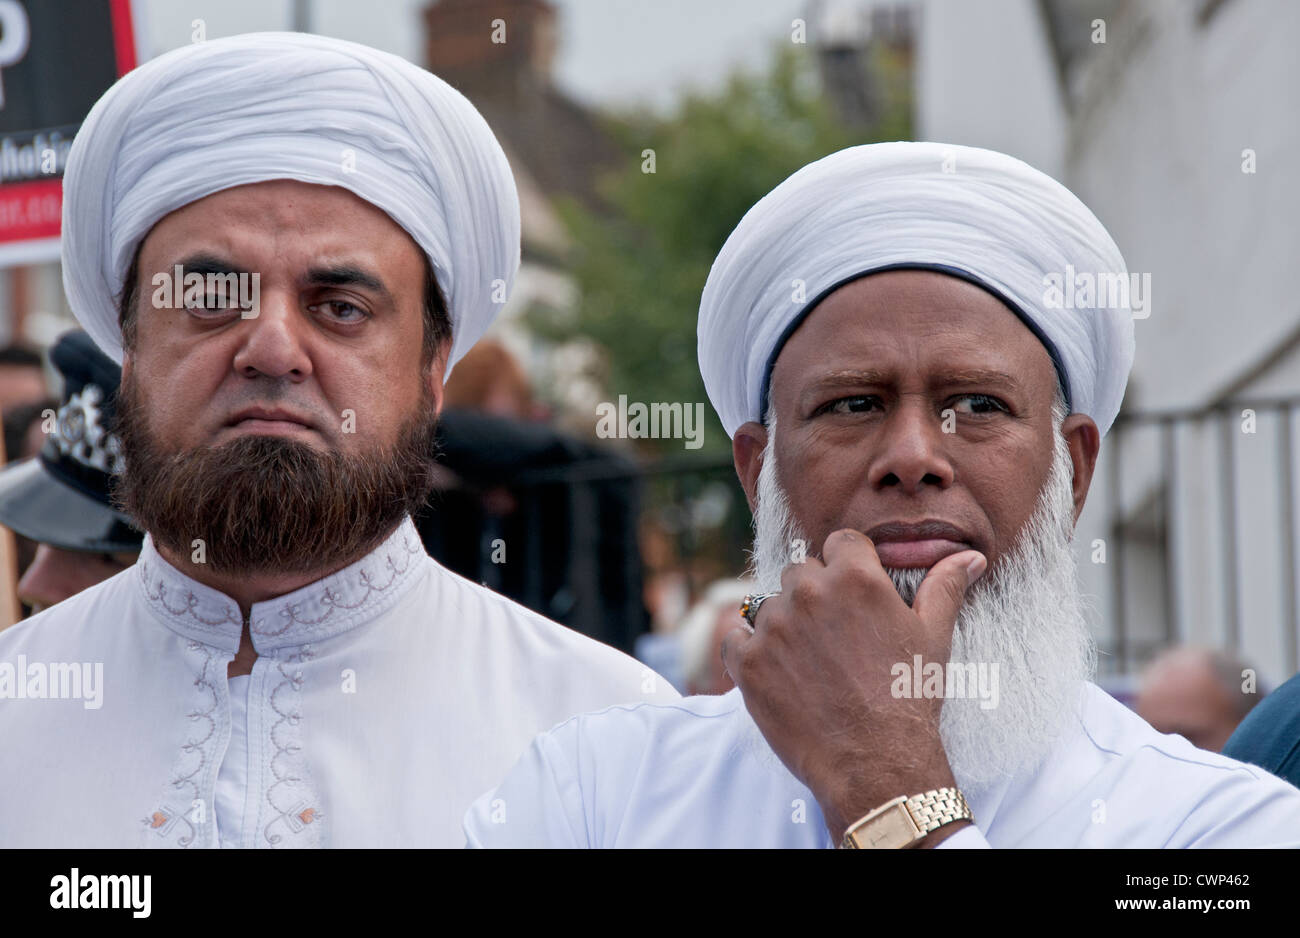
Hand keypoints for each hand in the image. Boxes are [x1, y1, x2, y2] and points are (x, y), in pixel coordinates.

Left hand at [722, 528, 985, 843]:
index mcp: (856, 578)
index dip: (848, 566)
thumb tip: (969, 556)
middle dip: (815, 595)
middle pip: (801, 572)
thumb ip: (944, 587)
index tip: (852, 596)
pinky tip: (775, 671)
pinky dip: (749, 650)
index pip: (840, 543)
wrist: (877, 763)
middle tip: (834, 637)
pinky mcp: (748, 662)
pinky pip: (735, 638)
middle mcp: (810, 593)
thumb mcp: (934, 637)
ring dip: (783, 624)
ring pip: (768, 605)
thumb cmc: (909, 698)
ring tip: (810, 663)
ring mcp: (774, 626)